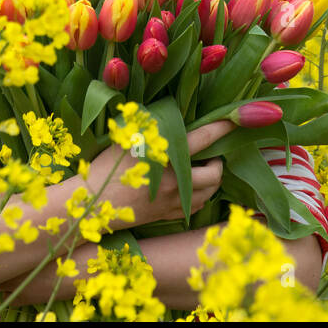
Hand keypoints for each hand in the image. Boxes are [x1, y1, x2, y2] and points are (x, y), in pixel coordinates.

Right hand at [78, 119, 236, 228]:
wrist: (91, 205)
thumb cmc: (105, 167)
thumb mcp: (125, 138)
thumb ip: (150, 125)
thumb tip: (167, 111)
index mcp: (165, 156)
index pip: (203, 138)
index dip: (222, 127)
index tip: (235, 119)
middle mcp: (175, 181)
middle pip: (215, 173)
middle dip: (218, 162)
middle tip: (210, 154)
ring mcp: (173, 202)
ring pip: (209, 193)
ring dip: (212, 179)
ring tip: (202, 169)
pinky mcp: (168, 216)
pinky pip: (195, 206)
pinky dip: (200, 195)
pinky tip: (190, 187)